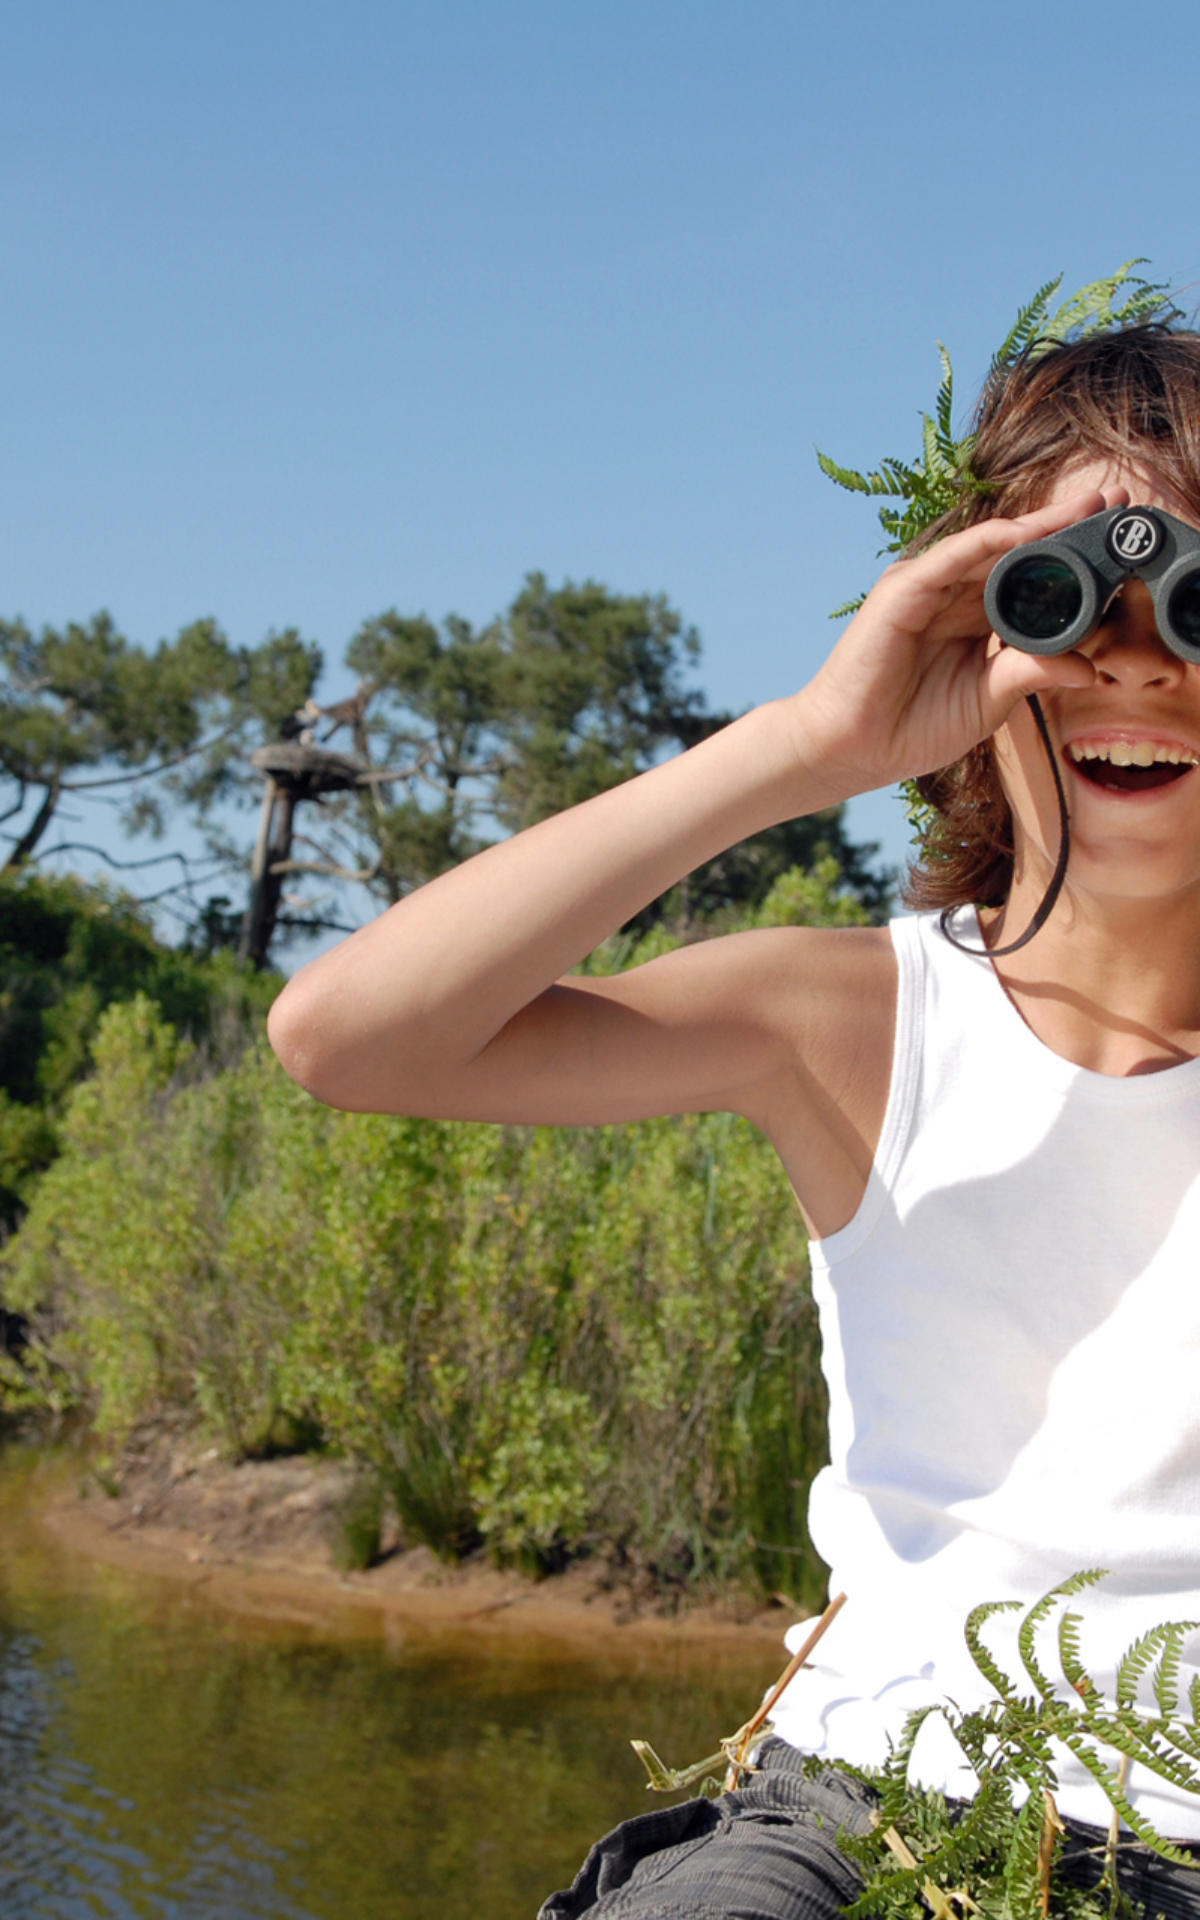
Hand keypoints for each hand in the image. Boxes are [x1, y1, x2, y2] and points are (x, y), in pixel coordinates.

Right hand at [788, 485, 1127, 796]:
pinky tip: (1029, 532)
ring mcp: (926, 587)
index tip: (1118, 541)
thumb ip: (1032, 673)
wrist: (853, 748)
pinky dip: (991, 542)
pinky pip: (953, 557)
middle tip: (1117, 499)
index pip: (1029, 576)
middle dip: (1067, 525)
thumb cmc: (912, 727)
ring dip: (1040, 524)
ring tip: (1087, 506)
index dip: (1072, 556)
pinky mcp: (902, 590)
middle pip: (1017, 550)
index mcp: (972, 617)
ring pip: (992, 545)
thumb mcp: (989, 699)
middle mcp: (951, 593)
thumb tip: (1090, 669)